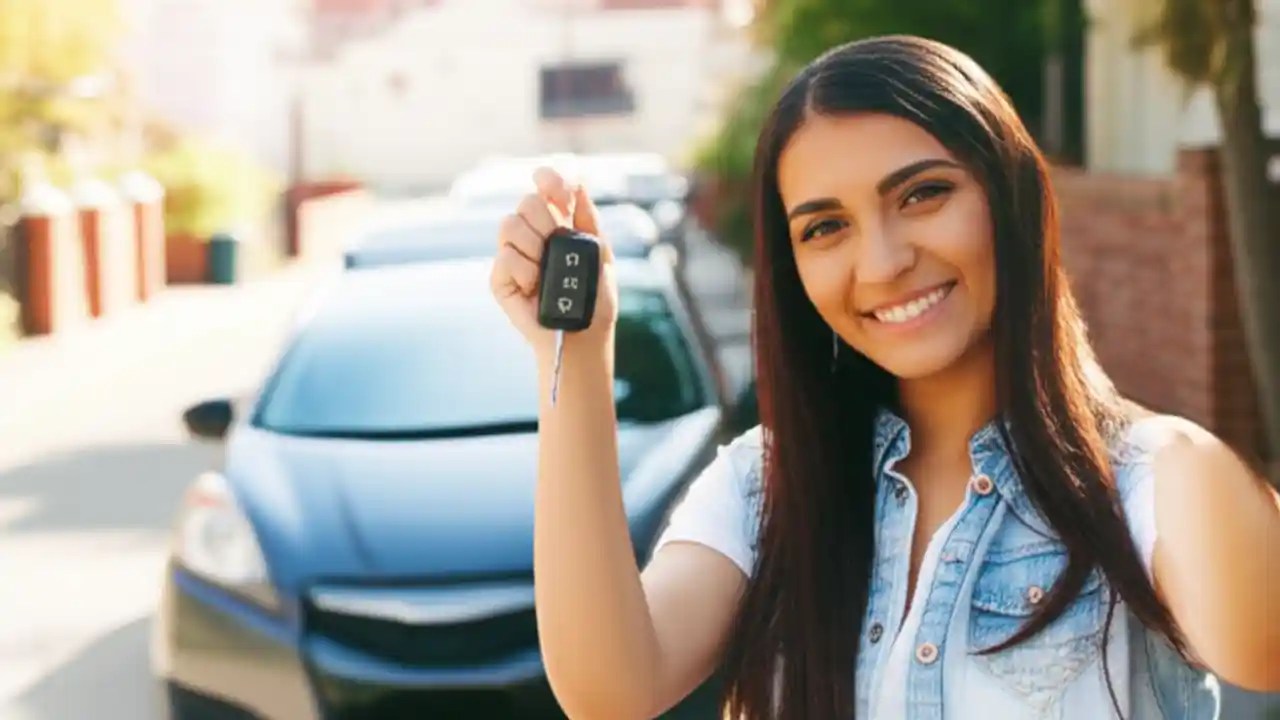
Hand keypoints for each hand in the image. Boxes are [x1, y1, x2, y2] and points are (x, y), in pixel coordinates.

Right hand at [490, 167, 617, 359]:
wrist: (582, 336)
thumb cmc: (593, 298)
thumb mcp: (599, 253)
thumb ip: (588, 217)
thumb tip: (579, 181)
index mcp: (558, 223)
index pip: (545, 187)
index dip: (547, 179)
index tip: (551, 184)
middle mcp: (533, 235)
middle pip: (526, 202)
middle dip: (545, 220)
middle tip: (556, 243)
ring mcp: (514, 255)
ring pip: (509, 224)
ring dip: (533, 245)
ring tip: (545, 270)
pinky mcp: (501, 278)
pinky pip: (505, 257)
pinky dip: (524, 270)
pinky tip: (534, 287)